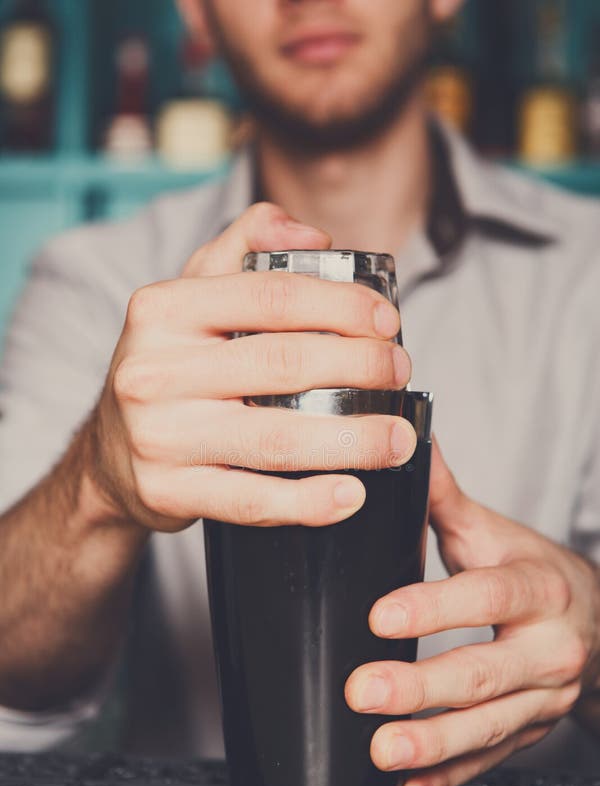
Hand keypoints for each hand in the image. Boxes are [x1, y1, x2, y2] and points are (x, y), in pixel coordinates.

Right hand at [88, 203, 414, 530]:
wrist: (109, 456)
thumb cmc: (168, 370)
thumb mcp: (190, 297)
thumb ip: (243, 248)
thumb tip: (313, 235)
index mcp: (164, 309)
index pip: (272, 296)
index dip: (343, 305)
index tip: (388, 322)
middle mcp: (153, 370)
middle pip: (284, 363)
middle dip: (361, 366)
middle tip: (400, 374)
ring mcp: (158, 436)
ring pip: (276, 438)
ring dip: (354, 440)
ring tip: (398, 439)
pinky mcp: (167, 492)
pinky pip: (250, 500)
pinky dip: (309, 502)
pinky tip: (351, 495)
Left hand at [345, 438, 599, 785]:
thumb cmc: (537, 576)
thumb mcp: (497, 535)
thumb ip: (446, 498)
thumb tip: (407, 445)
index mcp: (537, 591)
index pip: (487, 597)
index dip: (435, 607)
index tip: (379, 615)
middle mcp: (547, 651)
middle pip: (484, 673)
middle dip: (422, 688)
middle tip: (363, 692)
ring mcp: (541, 701)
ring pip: (487, 728)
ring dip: (432, 746)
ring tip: (380, 751)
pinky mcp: (528, 735)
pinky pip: (487, 764)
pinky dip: (446, 781)